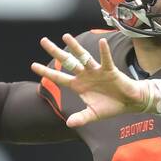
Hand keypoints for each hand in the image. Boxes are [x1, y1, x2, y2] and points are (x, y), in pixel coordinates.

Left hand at [31, 34, 149, 128]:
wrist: (128, 103)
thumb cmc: (110, 107)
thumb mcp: (93, 114)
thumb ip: (81, 118)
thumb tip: (70, 124)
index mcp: (78, 85)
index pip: (59, 77)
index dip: (46, 72)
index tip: (33, 65)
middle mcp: (85, 75)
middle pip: (67, 62)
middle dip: (55, 52)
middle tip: (43, 41)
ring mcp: (96, 71)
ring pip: (83, 57)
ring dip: (75, 47)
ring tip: (66, 36)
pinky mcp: (109, 70)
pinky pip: (105, 60)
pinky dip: (104, 52)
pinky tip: (102, 43)